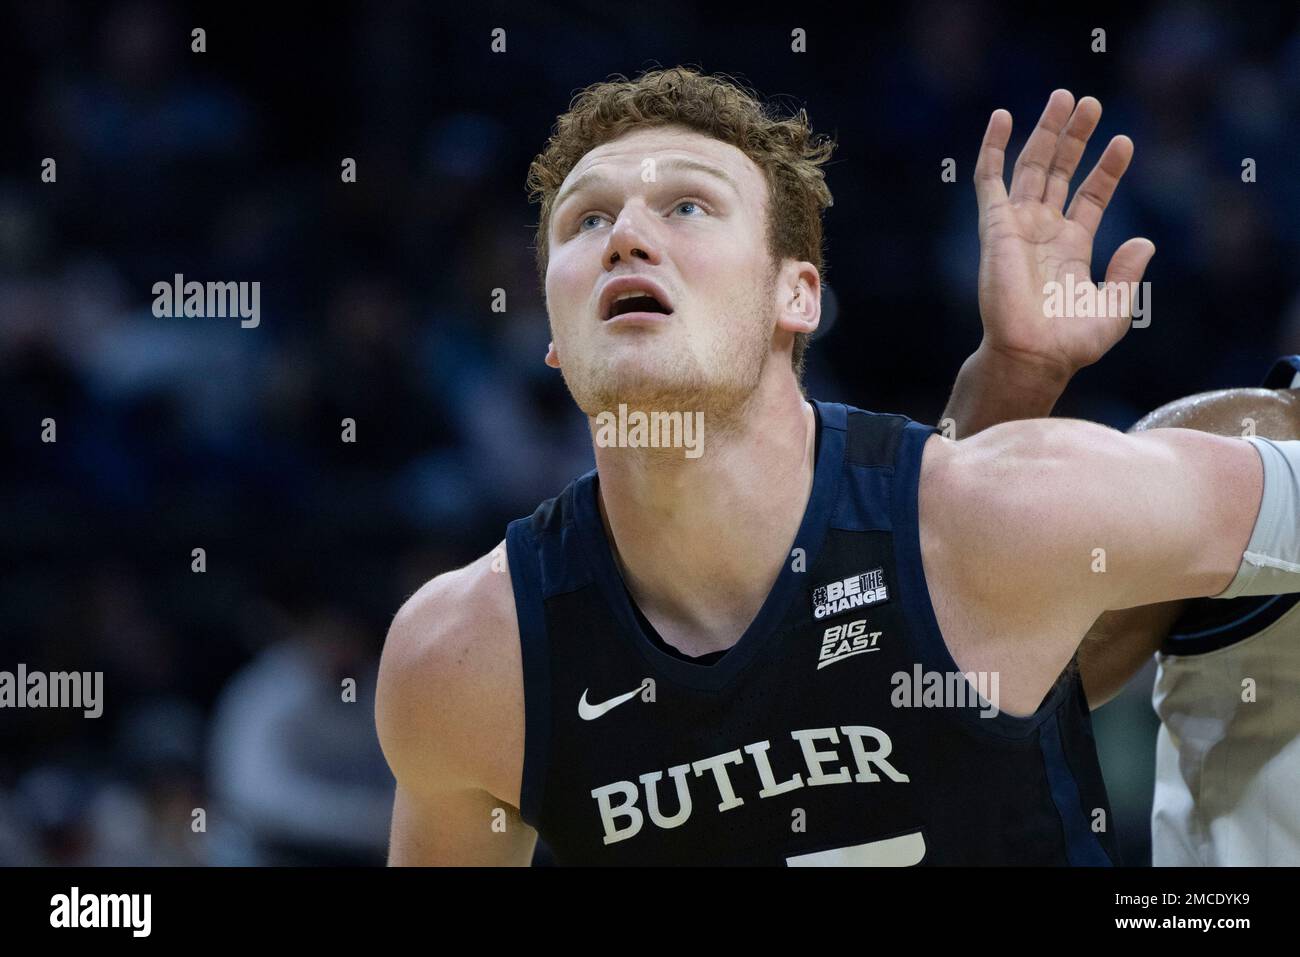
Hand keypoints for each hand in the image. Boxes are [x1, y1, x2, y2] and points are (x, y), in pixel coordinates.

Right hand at [974, 89, 1154, 381]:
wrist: (1033, 354)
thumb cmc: (1070, 342)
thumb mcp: (1115, 307)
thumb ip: (1127, 272)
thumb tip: (1144, 241)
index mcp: (1071, 248)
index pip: (1090, 196)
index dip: (1107, 169)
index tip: (1124, 141)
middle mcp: (1043, 231)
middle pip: (1059, 172)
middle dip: (1074, 137)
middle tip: (1090, 102)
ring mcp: (1018, 226)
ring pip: (1031, 166)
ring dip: (1046, 131)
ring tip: (1065, 97)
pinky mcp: (995, 226)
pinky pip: (989, 180)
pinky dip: (993, 148)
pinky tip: (1003, 117)